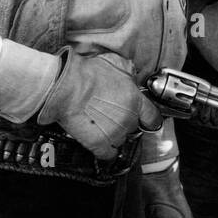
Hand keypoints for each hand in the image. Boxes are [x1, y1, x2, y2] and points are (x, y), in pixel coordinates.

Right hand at [37, 49, 160, 160]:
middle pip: (133, 127)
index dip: (147, 118)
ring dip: (113, 135)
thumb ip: (128, 71)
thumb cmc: (87, 74)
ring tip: (99, 125)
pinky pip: (108, 155)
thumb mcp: (115, 63)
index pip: (152, 117)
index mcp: (136, 101)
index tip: (144, 120)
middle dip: (124, 122)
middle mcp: (129, 119)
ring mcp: (115, 133)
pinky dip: (104, 152)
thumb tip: (131, 74)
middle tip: (110, 114)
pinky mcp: (99, 144)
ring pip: (120, 140)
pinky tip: (98, 143)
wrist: (66, 86)